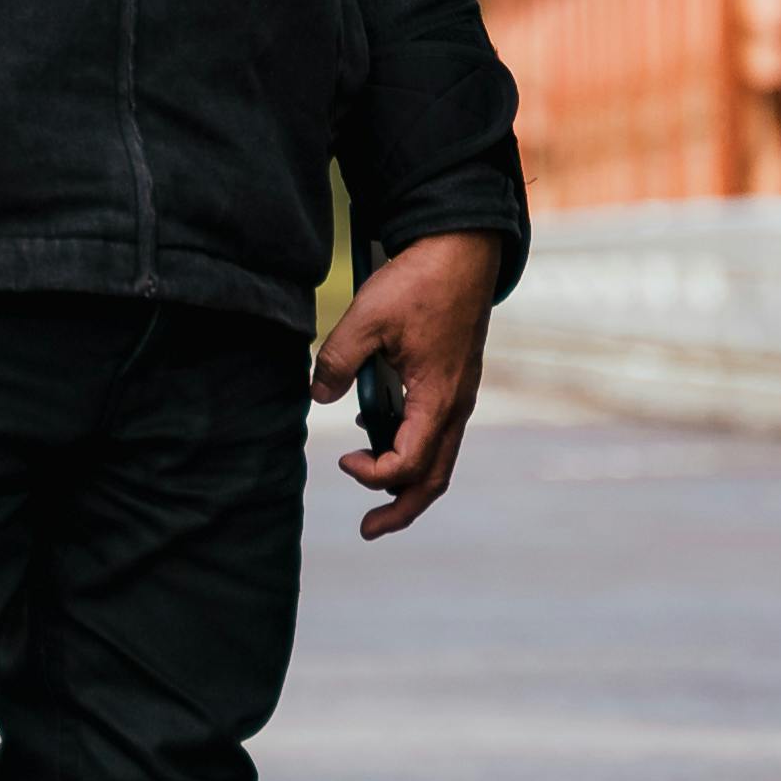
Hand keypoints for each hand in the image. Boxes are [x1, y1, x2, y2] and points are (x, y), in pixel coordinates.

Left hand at [311, 230, 503, 542]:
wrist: (462, 250)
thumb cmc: (420, 282)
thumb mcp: (368, 318)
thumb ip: (339, 360)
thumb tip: (318, 396)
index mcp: (439, 399)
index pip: (407, 464)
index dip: (372, 473)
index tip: (341, 458)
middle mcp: (456, 406)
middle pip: (433, 479)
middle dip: (400, 510)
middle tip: (368, 530)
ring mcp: (459, 396)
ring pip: (439, 459)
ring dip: (407, 483)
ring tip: (373, 494)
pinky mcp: (455, 383)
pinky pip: (438, 433)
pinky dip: (413, 450)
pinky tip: (379, 436)